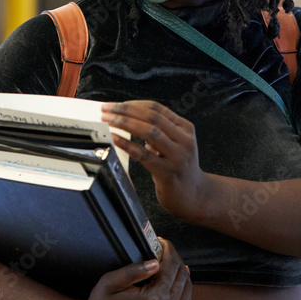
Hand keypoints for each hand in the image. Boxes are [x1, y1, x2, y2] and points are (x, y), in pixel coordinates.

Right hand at [76, 239, 191, 299]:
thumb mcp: (111, 281)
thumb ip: (134, 270)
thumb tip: (155, 262)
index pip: (172, 266)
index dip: (168, 249)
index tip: (162, 241)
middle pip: (182, 277)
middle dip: (175, 259)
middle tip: (165, 250)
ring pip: (187, 290)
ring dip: (181, 273)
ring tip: (170, 262)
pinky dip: (183, 290)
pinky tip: (175, 281)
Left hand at [100, 100, 210, 220]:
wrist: (193, 195)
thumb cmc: (179, 168)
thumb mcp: (174, 144)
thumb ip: (158, 132)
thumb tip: (129, 118)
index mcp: (185, 128)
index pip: (157, 109)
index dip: (134, 104)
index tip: (116, 105)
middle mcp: (184, 140)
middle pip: (152, 117)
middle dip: (126, 111)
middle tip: (107, 110)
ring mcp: (178, 156)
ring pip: (149, 132)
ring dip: (125, 123)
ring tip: (109, 121)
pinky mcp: (168, 172)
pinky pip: (144, 155)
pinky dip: (127, 144)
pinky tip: (115, 139)